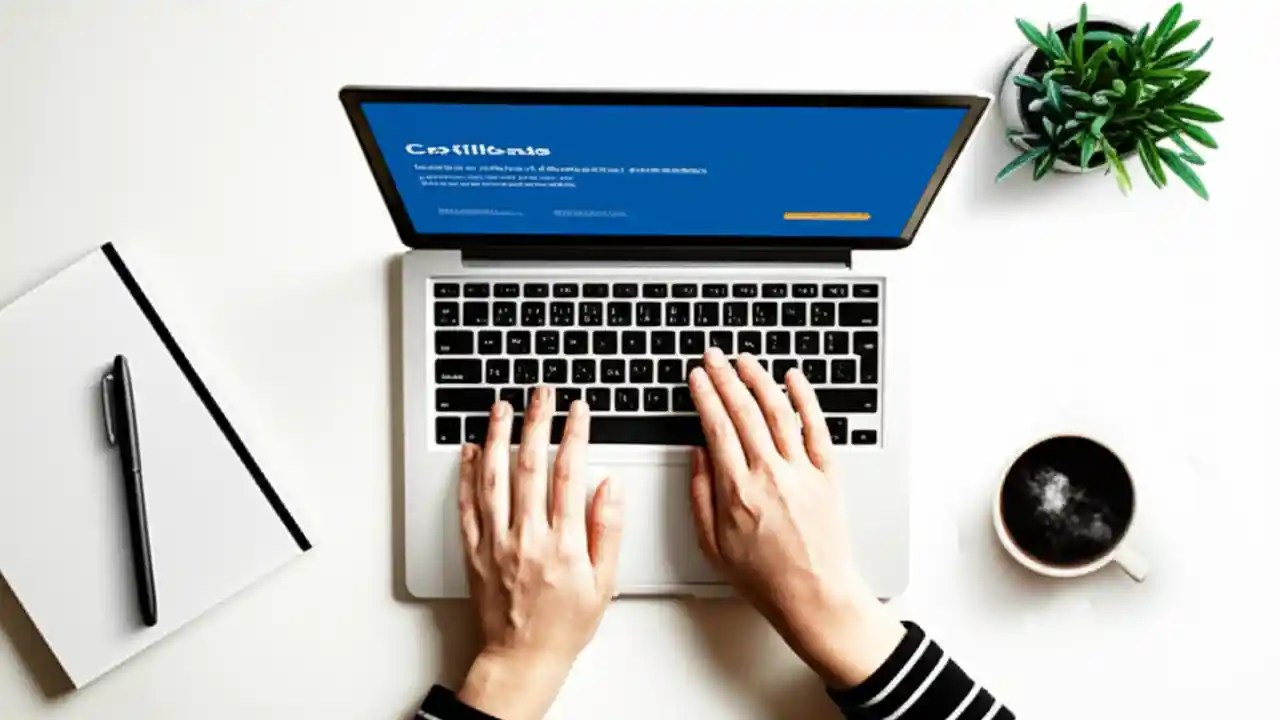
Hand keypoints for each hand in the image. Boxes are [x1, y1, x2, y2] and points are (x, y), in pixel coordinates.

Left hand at [455, 388, 623, 719]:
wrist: (522, 658)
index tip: (577, 409)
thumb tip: (610, 486)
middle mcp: (527, 538)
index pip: (569, 474)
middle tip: (540, 393)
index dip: (575, 434)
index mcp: (564, 544)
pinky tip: (471, 450)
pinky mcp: (474, 551)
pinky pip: (467, 506)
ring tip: (502, 407)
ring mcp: (496, 543)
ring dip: (498, 436)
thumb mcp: (605, 582)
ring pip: (494, 478)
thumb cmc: (565, 625)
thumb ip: (608, 529)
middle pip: (530, 466)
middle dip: (536, 422)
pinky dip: (468, 474)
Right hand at [687, 348, 903, 688]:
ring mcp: (801, 472)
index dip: (704, 395)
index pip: (716, 427)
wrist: (815, 595)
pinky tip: (793, 378)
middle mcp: (769, 475)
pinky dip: (805, 398)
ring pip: (777, 411)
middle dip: (724, 377)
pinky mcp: (827, 475)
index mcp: (737, 491)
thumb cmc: (765, 577)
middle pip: (743, 411)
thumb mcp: (712, 545)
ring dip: (758, 379)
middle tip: (713, 357)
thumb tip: (697, 454)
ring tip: (744, 361)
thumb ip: (700, 496)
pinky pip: (816, 428)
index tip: (696, 377)